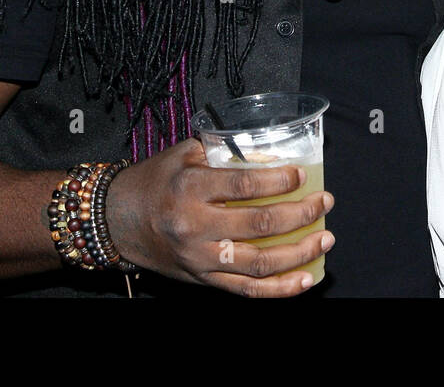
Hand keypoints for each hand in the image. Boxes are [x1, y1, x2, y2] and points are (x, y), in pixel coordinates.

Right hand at [107, 139, 333, 296]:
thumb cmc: (156, 181)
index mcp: (190, 189)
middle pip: (259, 226)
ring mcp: (200, 259)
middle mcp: (195, 227)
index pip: (243, 185)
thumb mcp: (184, 154)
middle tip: (324, 202)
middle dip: (300, 214)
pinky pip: (247, 290)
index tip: (301, 175)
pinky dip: (280, 289)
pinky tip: (306, 278)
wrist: (117, 220)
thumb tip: (271, 155)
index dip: (278, 181)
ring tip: (325, 239)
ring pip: (259, 264)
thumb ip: (225, 152)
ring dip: (299, 253)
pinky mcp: (203, 280)